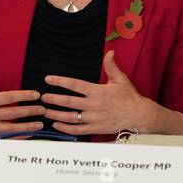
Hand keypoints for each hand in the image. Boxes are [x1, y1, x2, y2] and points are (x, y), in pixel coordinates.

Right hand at [0, 63, 45, 140]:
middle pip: (12, 114)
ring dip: (27, 127)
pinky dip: (17, 138)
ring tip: (39, 124)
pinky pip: (5, 139)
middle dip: (29, 111)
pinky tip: (28, 135)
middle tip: (42, 109)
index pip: (7, 98)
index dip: (23, 96)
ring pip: (11, 129)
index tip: (35, 94)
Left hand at [41, 51, 176, 135]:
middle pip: (68, 102)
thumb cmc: (130, 97)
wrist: (139, 116)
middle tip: (43, 97)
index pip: (74, 84)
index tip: (48, 79)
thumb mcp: (120, 79)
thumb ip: (111, 66)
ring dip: (56, 115)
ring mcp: (93, 118)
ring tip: (46, 112)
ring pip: (70, 117)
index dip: (60, 81)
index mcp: (97, 91)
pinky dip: (65, 129)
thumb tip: (109, 52)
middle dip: (53, 99)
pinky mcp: (95, 128)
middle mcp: (93, 105)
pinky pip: (77, 130)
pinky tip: (57, 126)